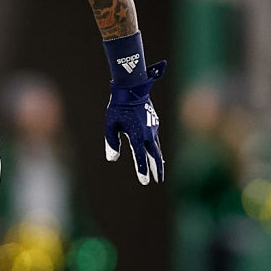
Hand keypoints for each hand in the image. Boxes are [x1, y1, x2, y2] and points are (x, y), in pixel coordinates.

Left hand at [104, 60, 165, 184]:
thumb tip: (112, 158)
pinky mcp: (154, 123)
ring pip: (157, 147)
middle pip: (155, 155)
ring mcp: (153, 128)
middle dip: (157, 169)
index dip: (143, 171)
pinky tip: (153, 152)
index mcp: (137, 136)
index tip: (146, 182)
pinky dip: (156, 148)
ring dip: (157, 159)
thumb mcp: (110, 125)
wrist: (132, 89)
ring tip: (158, 169)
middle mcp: (148, 134)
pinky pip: (155, 139)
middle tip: (159, 180)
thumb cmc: (118, 107)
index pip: (140, 158)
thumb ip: (111, 142)